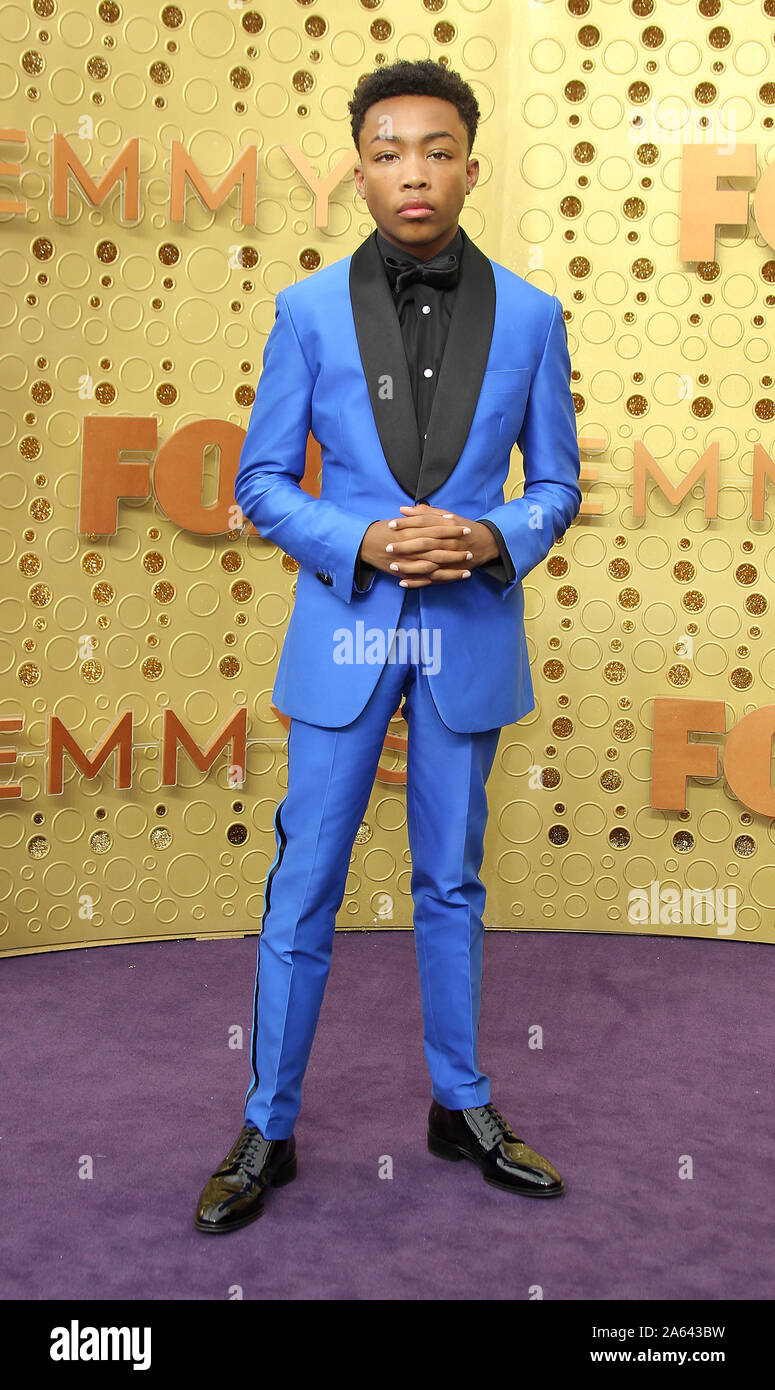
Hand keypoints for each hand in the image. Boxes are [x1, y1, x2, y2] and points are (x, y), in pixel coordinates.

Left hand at [362, 503, 498, 586]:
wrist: (485, 543)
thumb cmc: (462, 528)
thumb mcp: (446, 515)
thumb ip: (425, 512)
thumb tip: (403, 509)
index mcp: (446, 526)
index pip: (423, 523)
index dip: (406, 524)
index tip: (391, 525)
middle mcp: (448, 542)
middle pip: (424, 543)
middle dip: (405, 546)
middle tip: (387, 547)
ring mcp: (449, 559)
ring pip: (427, 563)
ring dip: (409, 566)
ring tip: (392, 566)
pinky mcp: (449, 572)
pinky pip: (432, 579)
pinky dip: (418, 582)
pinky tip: (402, 582)